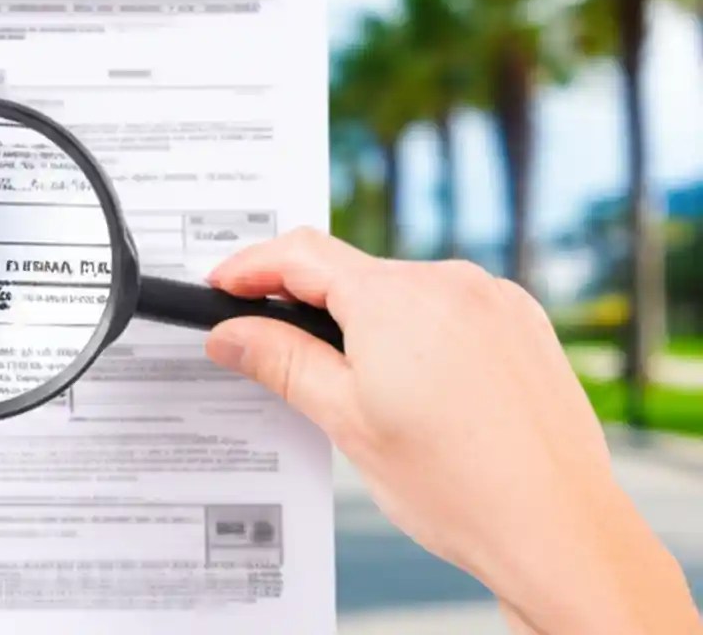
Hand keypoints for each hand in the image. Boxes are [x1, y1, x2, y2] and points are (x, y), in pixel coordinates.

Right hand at [204, 229, 699, 634]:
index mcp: (395, 298)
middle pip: (351, 272)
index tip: (221, 285)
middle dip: (307, 304)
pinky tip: (416, 388)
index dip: (250, 266)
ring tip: (356, 389)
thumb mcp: (345, 420)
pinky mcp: (522, 322)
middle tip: (273, 349)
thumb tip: (230, 332)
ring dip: (364, 321)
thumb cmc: (458, 486)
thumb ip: (280, 361)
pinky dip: (416, 332)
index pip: (300, 254)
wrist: (559, 528)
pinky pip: (449, 308)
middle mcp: (449, 281)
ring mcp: (493, 298)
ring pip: (401, 292)